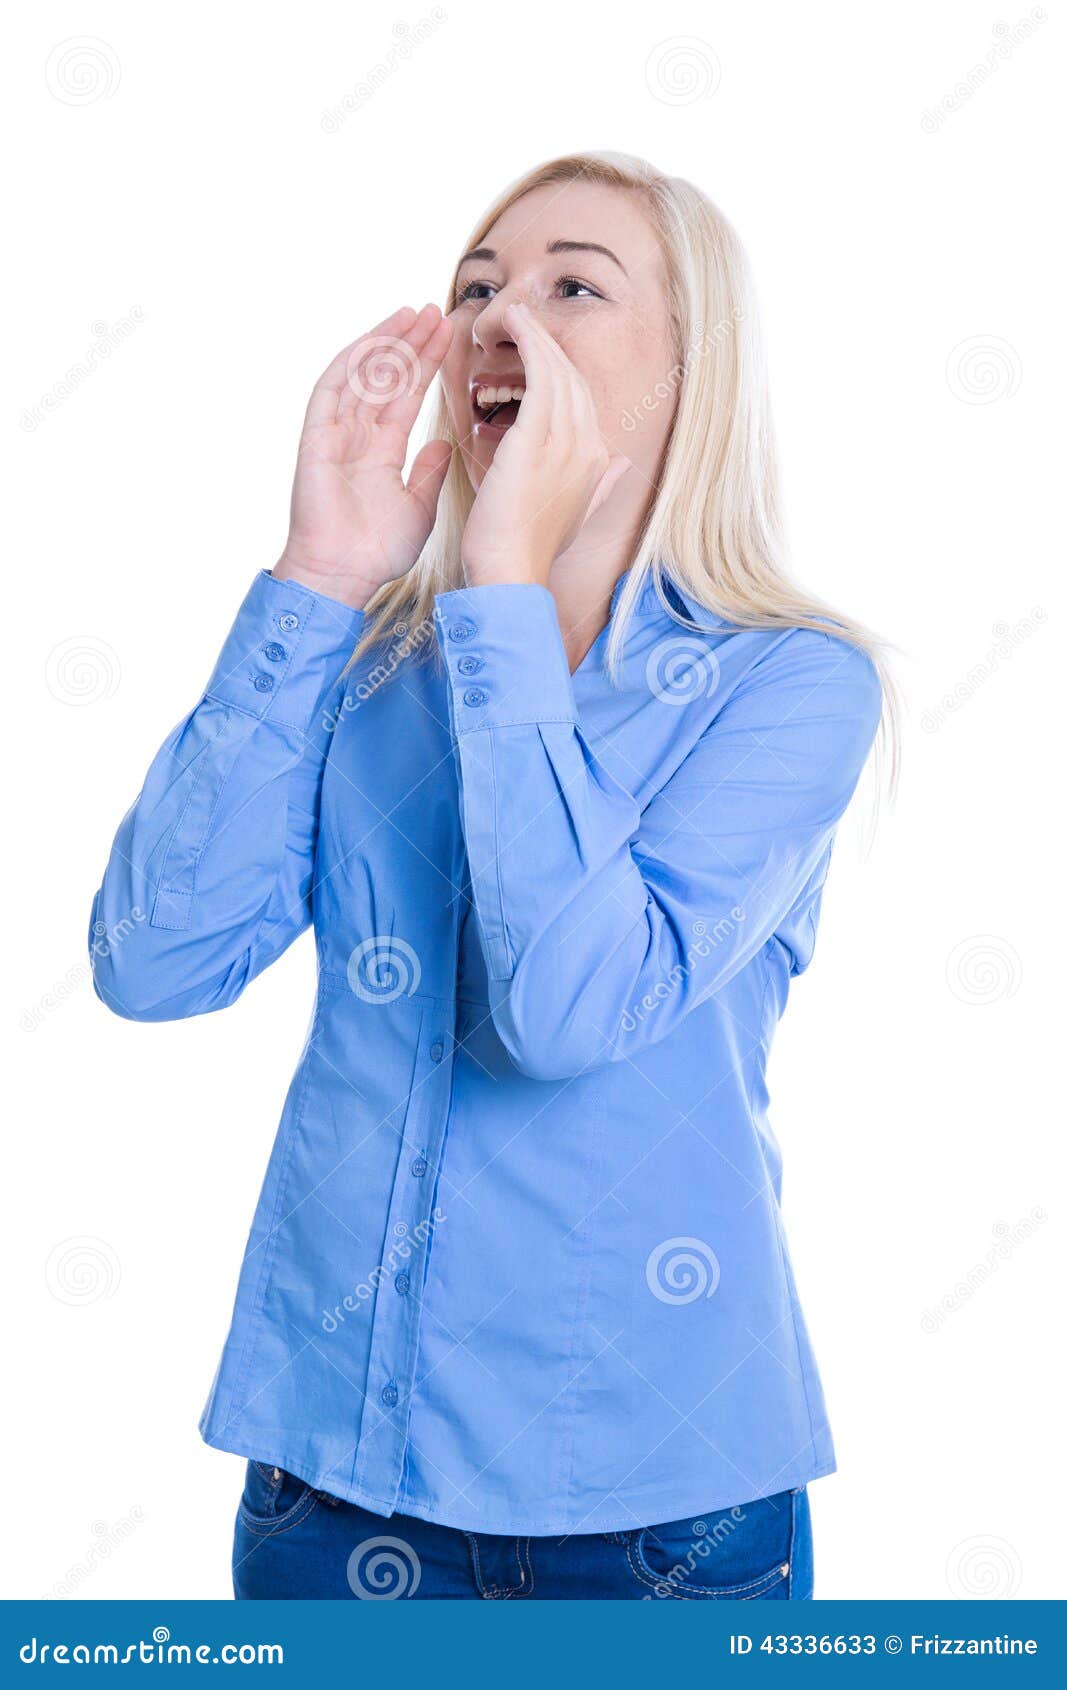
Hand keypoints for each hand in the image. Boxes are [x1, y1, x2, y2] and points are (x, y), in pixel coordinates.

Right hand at [273, 304, 453, 607]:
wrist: (343, 576)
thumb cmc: (378, 550)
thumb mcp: (419, 505)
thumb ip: (430, 471)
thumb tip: (445, 443)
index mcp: (382, 450)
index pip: (407, 395)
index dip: (427, 364)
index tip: (449, 336)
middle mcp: (357, 436)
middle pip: (386, 377)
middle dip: (411, 343)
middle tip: (436, 312)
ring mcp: (335, 434)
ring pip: (361, 375)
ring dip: (385, 343)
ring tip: (413, 316)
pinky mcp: (316, 438)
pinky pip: (331, 390)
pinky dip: (351, 363)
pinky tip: (375, 341)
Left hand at [460, 302, 629, 587]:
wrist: (512, 572)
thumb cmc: (530, 549)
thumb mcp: (575, 514)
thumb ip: (601, 485)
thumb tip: (623, 462)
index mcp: (598, 462)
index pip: (584, 401)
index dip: (564, 371)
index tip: (540, 352)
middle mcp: (590, 447)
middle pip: (575, 380)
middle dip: (552, 345)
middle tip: (526, 320)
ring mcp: (567, 442)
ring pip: (559, 372)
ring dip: (538, 336)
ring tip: (517, 314)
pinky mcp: (538, 438)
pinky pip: (540, 376)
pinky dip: (530, 344)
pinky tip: (516, 324)